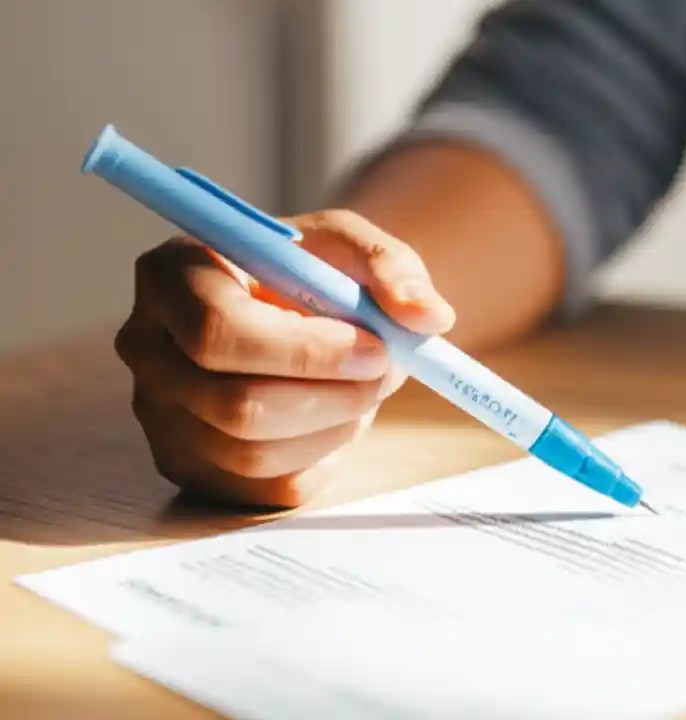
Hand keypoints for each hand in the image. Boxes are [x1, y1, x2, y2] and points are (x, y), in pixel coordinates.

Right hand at [115, 210, 454, 506]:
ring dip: (337, 424)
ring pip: (255, 452)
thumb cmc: (312, 270)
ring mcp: (161, 415)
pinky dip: (324, 454)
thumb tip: (428, 317)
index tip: (374, 345)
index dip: (308, 351)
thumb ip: (392, 268)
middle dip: (336, 395)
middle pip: (236, 405)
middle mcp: (148, 347)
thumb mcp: (350, 245)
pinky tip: (333, 415)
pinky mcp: (189, 465)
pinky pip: (268, 485)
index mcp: (171, 275)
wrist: (299, 311)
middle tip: (387, 370)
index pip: (218, 332)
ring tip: (362, 387)